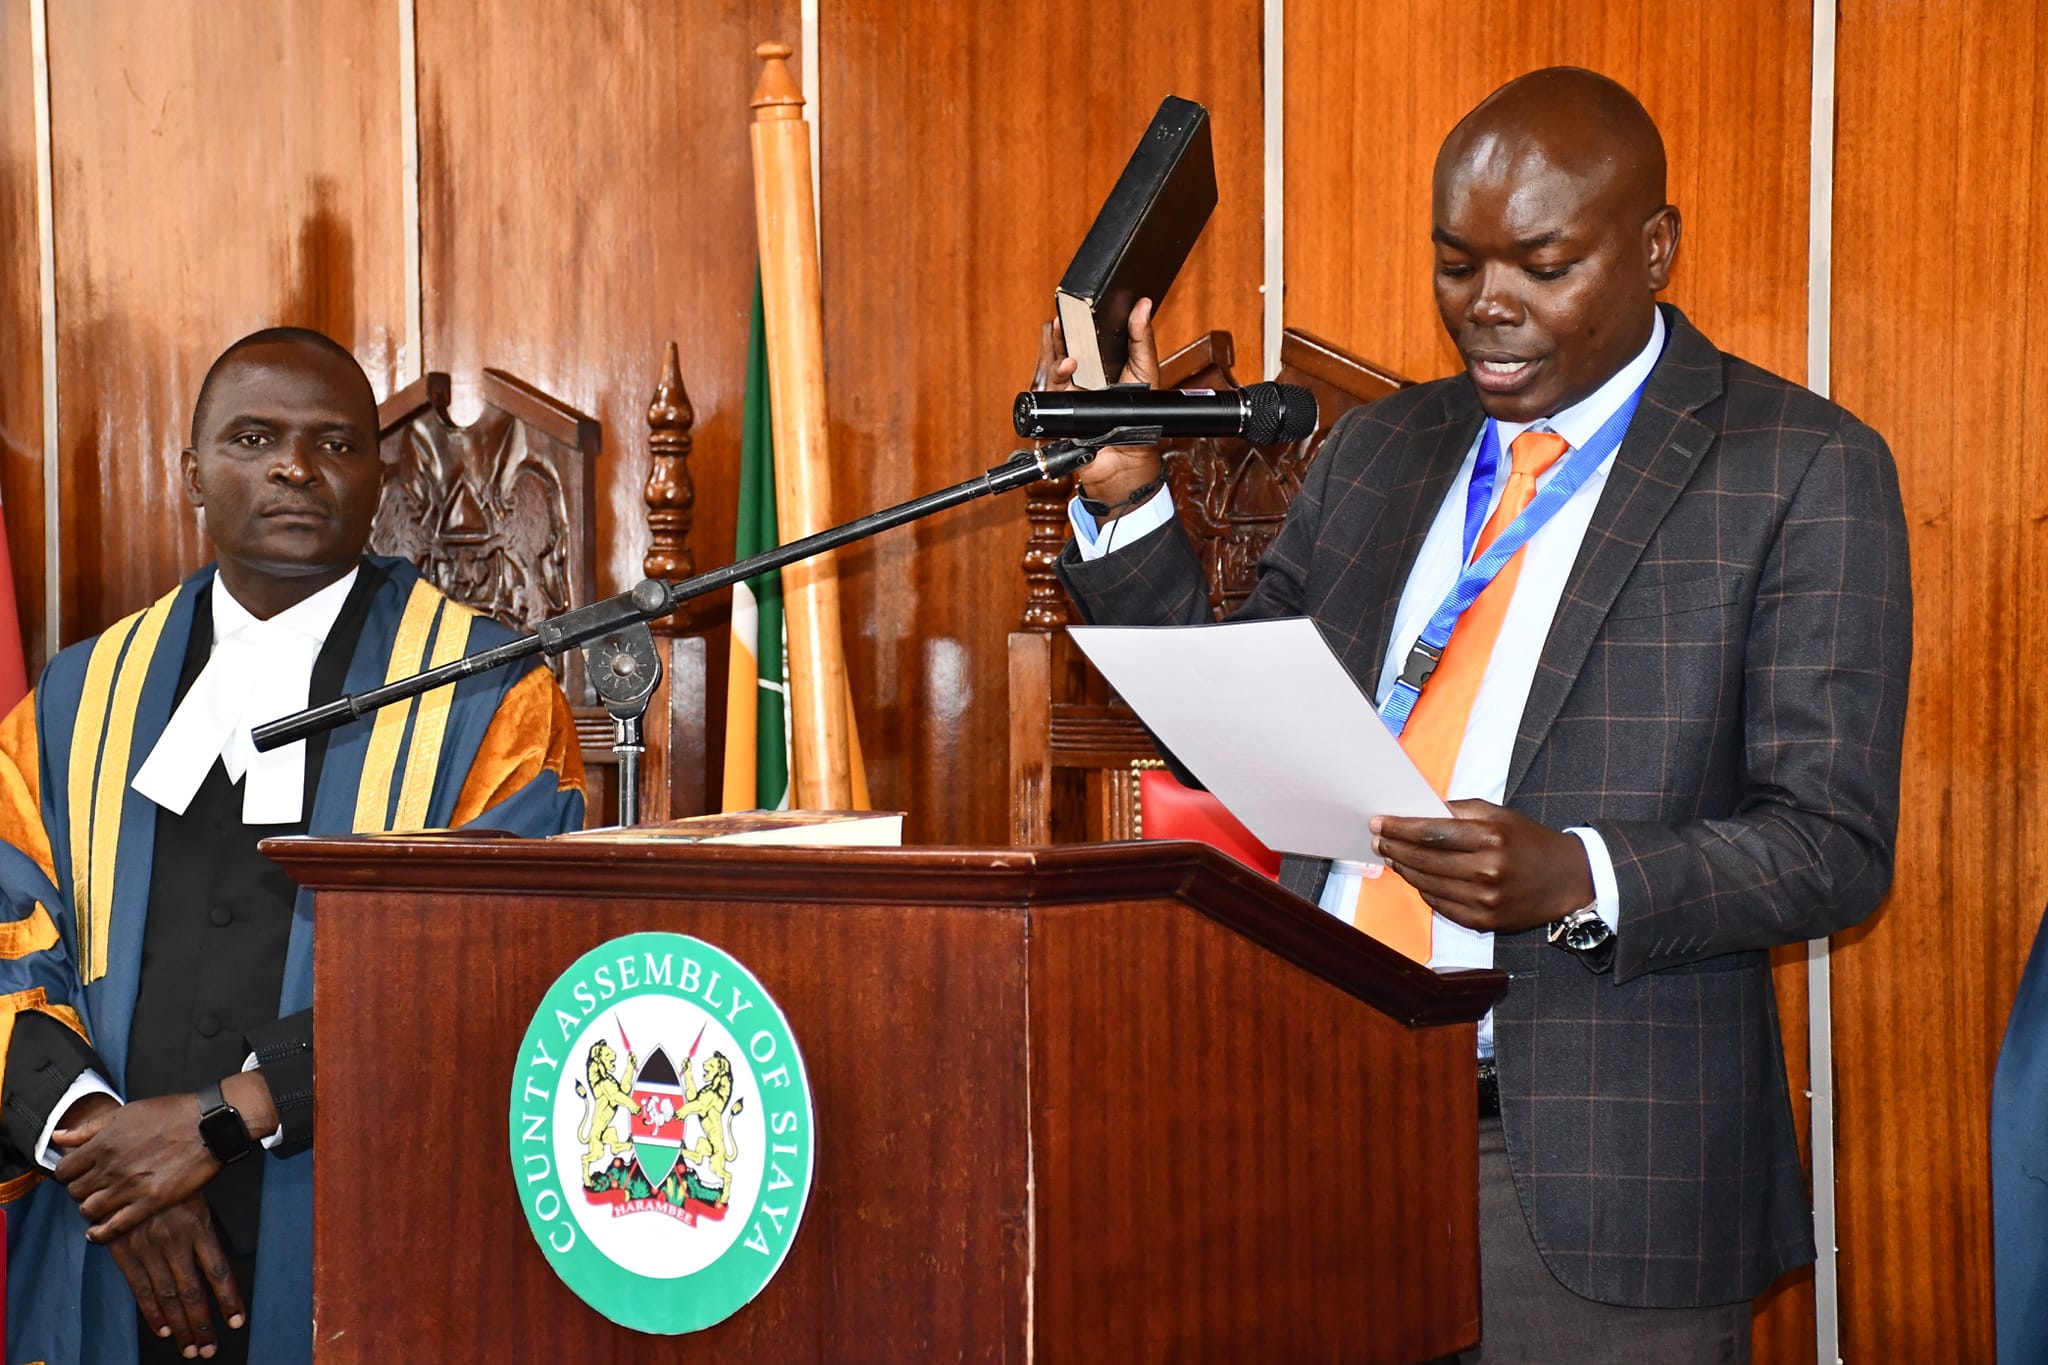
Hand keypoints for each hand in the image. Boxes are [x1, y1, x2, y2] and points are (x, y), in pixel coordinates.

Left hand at [53, 1094, 219, 1242]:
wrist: (210, 1125)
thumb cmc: (172, 1114)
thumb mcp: (127, 1112)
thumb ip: (90, 1127)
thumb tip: (58, 1136)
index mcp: (103, 1144)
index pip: (64, 1170)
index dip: (68, 1173)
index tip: (78, 1173)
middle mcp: (111, 1167)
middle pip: (75, 1191)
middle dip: (81, 1190)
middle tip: (93, 1188)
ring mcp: (130, 1187)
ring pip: (90, 1210)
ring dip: (91, 1209)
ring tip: (102, 1204)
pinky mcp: (150, 1202)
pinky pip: (115, 1227)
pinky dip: (101, 1233)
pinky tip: (99, 1232)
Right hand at [107, 1195, 245, 1359]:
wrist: (129, 1163)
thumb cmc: (172, 1182)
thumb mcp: (197, 1198)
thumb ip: (205, 1232)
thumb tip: (218, 1269)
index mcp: (198, 1225)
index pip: (218, 1271)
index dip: (228, 1300)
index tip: (236, 1322)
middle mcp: (174, 1240)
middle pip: (192, 1292)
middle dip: (202, 1325)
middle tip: (209, 1348)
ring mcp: (147, 1248)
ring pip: (168, 1296)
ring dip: (180, 1327)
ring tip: (191, 1348)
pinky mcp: (124, 1252)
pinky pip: (139, 1289)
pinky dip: (152, 1313)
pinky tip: (163, 1330)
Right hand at [1035, 297, 1163, 513]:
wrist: (1129, 458)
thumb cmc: (1141, 417)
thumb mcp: (1146, 369)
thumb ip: (1141, 337)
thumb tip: (1144, 304)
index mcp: (1103, 366)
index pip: (1089, 338)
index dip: (1083, 321)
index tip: (1080, 303)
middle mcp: (1085, 378)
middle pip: (1068, 349)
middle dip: (1064, 331)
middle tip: (1065, 313)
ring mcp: (1072, 394)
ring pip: (1057, 366)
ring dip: (1058, 347)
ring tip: (1064, 330)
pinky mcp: (1062, 410)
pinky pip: (1054, 390)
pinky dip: (1060, 373)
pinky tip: (1068, 364)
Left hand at [1370, 799, 1595, 934]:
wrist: (1568, 879)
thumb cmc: (1528, 841)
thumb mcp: (1500, 815)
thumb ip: (1459, 812)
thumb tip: (1417, 811)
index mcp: (1493, 838)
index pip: (1433, 833)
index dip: (1401, 828)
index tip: (1379, 822)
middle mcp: (1489, 871)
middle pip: (1425, 860)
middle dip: (1396, 848)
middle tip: (1379, 840)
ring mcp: (1486, 900)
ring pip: (1428, 885)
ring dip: (1405, 870)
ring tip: (1393, 857)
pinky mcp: (1485, 922)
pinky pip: (1440, 905)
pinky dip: (1424, 890)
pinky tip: (1417, 878)